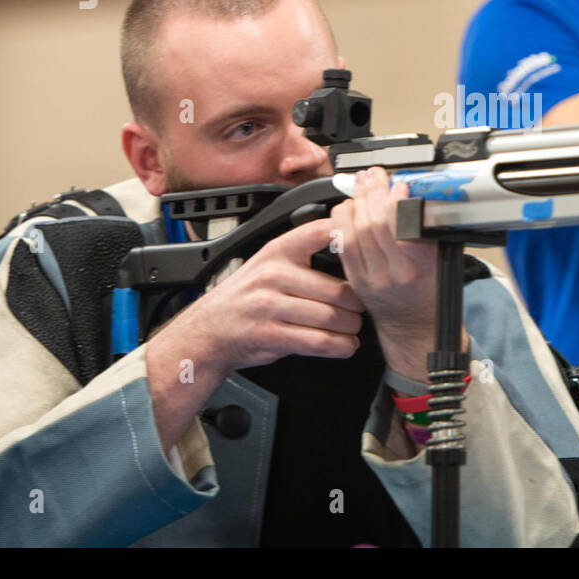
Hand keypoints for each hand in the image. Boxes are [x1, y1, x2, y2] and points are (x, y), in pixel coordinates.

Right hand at [175, 216, 364, 373]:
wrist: (209, 330)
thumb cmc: (247, 296)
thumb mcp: (268, 262)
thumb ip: (305, 252)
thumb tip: (353, 248)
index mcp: (278, 251)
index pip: (320, 232)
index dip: (350, 238)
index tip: (370, 248)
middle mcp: (274, 275)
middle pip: (338, 290)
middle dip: (358, 305)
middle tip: (364, 309)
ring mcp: (270, 306)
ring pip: (331, 318)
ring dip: (351, 328)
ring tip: (354, 328)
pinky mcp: (270, 334)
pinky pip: (317, 342)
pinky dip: (339, 346)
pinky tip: (345, 345)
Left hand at [330, 167, 438, 380]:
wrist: (416, 326)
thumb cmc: (432, 291)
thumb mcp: (443, 258)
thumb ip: (429, 228)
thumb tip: (417, 192)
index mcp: (420, 265)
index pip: (404, 227)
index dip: (397, 201)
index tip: (400, 185)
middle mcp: (394, 273)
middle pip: (374, 225)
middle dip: (372, 193)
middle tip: (374, 176)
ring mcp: (371, 278)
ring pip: (354, 232)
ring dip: (355, 203)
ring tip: (361, 186)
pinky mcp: (356, 279)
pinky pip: (342, 245)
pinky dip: (342, 222)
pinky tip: (347, 208)